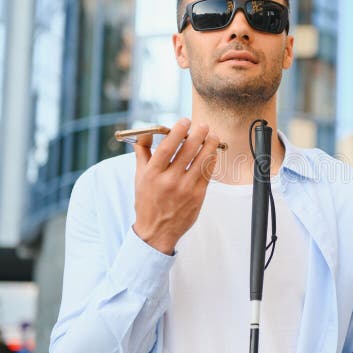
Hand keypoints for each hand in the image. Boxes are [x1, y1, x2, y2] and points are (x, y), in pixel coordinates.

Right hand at [131, 117, 220, 254]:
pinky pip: (208, 173)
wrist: (156, 231)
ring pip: (202, 160)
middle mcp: (169, 181)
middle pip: (187, 151)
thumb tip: (146, 132)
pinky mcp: (198, 196)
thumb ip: (142, 153)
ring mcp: (185, 189)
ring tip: (213, 136)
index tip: (185, 121)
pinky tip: (213, 152)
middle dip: (198, 134)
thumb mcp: (139, 177)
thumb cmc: (147, 201)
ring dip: (210, 145)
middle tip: (203, 125)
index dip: (178, 131)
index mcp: (152, 174)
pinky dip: (211, 160)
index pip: (167, 147)